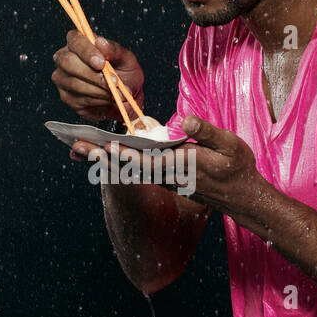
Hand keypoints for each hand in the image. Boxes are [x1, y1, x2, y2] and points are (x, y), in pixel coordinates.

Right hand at [52, 30, 144, 123]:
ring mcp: (62, 78)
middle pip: (68, 62)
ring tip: (118, 92)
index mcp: (78, 42)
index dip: (87, 51)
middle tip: (113, 81)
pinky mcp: (66, 97)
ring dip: (100, 90)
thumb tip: (100, 42)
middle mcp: (64, 58)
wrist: (125, 96)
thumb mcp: (125, 58)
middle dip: (92, 74)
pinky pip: (80, 99)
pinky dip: (99, 100)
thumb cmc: (123, 72)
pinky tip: (109, 99)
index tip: (102, 62)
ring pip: (75, 84)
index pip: (75, 40)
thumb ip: (114, 50)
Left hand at [83, 114, 268, 217]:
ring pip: (129, 169)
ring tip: (77, 149)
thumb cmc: (237, 168)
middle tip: (74, 146)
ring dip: (104, 160)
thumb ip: (207, 132)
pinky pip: (136, 171)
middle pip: (129, 165)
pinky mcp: (165, 180)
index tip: (104, 145)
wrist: (242, 197)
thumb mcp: (230, 145)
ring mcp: (165, 179)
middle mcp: (168, 175)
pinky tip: (101, 155)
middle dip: (102, 156)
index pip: (147, 160)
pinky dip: (117, 164)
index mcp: (181, 165)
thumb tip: (186, 119)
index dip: (125, 154)